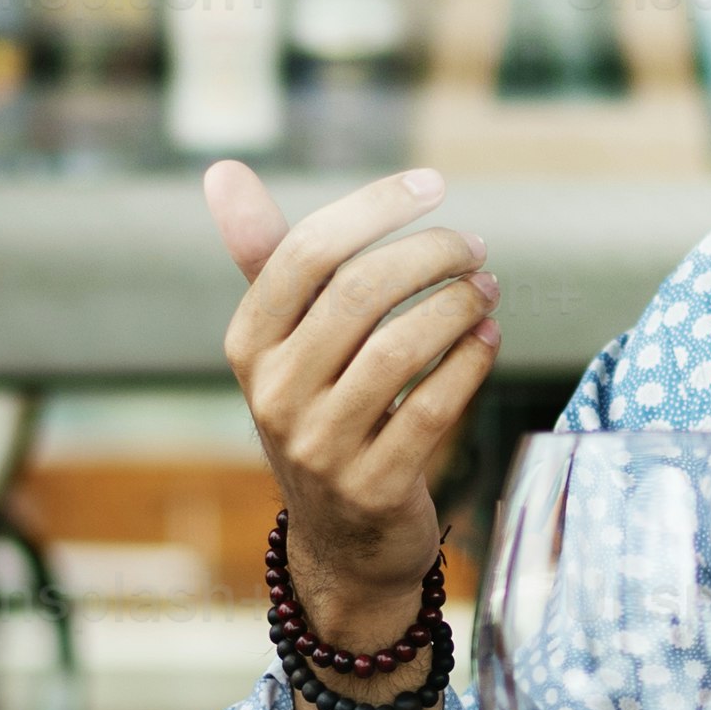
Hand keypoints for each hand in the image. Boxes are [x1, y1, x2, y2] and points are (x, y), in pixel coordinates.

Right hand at [210, 160, 493, 637]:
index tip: (433, 184)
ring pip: (400, 349)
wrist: (341, 539)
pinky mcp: (374, 486)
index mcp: (248, 346)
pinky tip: (488, 337)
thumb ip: (266, 256)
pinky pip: (433, 407)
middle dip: (430, 255)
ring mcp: (321, 446)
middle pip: (358, 294)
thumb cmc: (319, 409)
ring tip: (487, 288)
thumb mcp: (285, 341)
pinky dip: (470, 362)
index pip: (303, 253)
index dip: (373, 208)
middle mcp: (273, 395)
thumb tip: (222, 170)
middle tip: (474, 245)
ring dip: (457, 306)